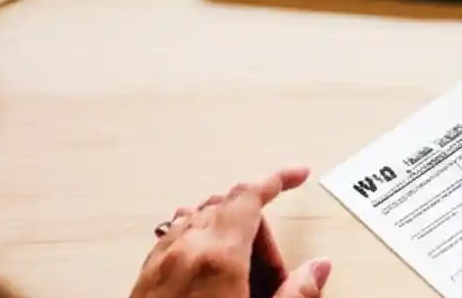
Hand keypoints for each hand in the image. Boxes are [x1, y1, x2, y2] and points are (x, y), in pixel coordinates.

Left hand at [131, 167, 331, 297]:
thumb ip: (295, 295)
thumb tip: (318, 269)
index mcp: (218, 256)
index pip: (251, 196)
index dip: (279, 179)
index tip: (298, 175)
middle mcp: (185, 250)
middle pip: (230, 207)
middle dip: (260, 230)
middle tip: (277, 275)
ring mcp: (160, 263)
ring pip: (200, 218)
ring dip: (229, 233)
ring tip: (246, 276)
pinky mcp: (144, 279)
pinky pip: (176, 238)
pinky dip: (200, 242)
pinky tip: (211, 274)